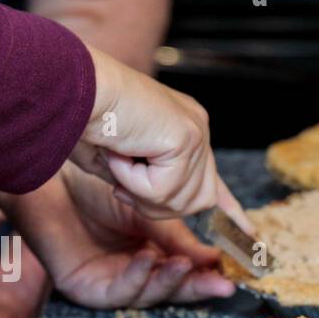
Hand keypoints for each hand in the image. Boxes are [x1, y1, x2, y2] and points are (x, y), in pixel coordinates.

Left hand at [0, 164, 236, 308]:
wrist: (47, 180)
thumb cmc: (93, 189)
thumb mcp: (147, 211)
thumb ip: (180, 234)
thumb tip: (218, 257)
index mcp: (154, 253)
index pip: (189, 271)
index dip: (211, 274)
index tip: (237, 272)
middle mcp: (136, 272)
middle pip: (174, 289)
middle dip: (198, 287)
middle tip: (222, 284)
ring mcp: (113, 283)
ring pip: (150, 294)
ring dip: (170, 281)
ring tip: (183, 262)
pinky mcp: (90, 290)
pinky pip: (121, 291)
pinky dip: (137, 276)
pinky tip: (147, 258)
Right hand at [74, 46, 250, 225]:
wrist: (70, 86)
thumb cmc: (80, 119)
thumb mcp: (118, 163)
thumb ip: (145, 184)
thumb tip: (159, 202)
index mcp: (182, 129)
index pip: (214, 178)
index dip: (229, 208)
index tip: (249, 231)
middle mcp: (195, 128)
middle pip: (198, 199)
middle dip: (156, 204)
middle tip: (122, 182)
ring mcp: (195, 131)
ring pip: (182, 201)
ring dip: (141, 192)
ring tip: (119, 159)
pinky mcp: (187, 137)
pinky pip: (164, 189)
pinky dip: (134, 181)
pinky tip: (121, 153)